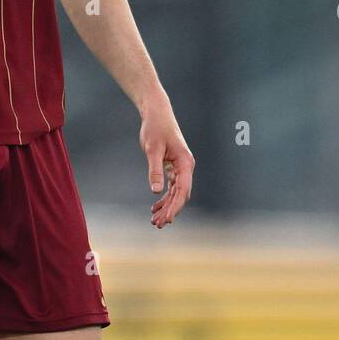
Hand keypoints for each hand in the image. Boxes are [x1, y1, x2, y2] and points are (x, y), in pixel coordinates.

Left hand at [139, 101, 194, 227]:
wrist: (157, 114)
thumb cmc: (155, 129)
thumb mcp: (152, 149)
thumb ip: (155, 170)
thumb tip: (156, 191)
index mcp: (185, 163)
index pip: (182, 190)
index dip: (175, 206)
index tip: (166, 219)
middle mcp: (186, 167)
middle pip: (181, 195)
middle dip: (170, 210)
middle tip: (157, 224)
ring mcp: (180, 168)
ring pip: (176, 193)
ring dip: (167, 207)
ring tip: (155, 221)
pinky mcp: (173, 167)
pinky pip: (171, 187)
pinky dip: (164, 198)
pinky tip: (155, 207)